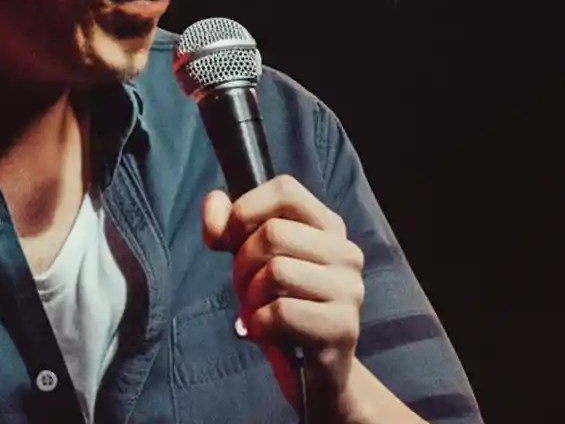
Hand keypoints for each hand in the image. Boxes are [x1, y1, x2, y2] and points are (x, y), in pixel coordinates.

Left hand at [202, 175, 365, 407]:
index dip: (245, 209)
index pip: (286, 190)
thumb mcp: (250, 263)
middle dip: (242, 264)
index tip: (230, 239)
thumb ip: (230, 227)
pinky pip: (281, 313)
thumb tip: (214, 204)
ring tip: (258, 311)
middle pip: (273, 233)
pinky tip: (264, 332)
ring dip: (250, 297)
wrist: (313, 375)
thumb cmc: (281, 309)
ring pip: (276, 271)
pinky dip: (258, 325)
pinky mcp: (342, 327)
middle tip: (246, 289)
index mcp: (328, 227)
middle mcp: (346, 252)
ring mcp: (349, 289)